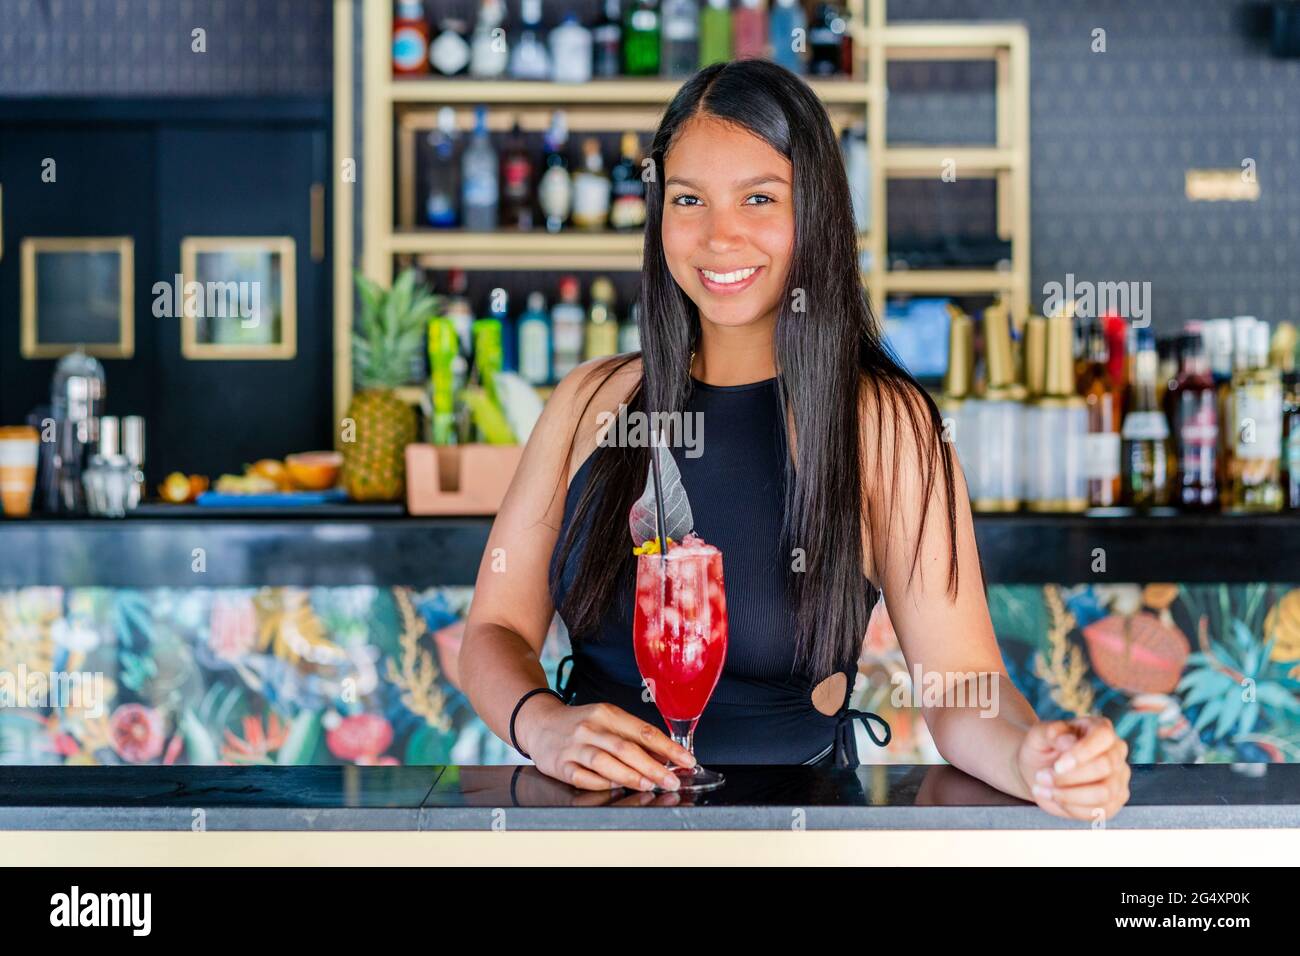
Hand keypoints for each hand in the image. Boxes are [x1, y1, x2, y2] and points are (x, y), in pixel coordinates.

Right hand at [517, 697, 694, 792]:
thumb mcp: (607, 720)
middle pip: (626, 748)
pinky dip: (601, 784)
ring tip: (648, 785)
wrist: (539, 722)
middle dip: (653, 767)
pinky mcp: (560, 764)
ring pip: (605, 763)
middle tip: (672, 780)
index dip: (668, 747)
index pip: (643, 731)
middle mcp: (591, 728)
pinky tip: (614, 788)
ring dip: (630, 776)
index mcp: (607, 713)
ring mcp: (574, 746)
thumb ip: (632, 736)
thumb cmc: (580, 724)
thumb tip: (665, 757)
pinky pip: (583, 778)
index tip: (686, 760)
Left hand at [1017, 715, 1129, 821]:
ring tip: (1043, 788)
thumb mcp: (1038, 734)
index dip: (1082, 753)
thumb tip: (1070, 742)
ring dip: (1068, 795)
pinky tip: (1054, 798)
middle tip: (1041, 776)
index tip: (1057, 766)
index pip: (1103, 737)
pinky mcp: (1113, 803)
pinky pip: (1098, 812)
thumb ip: (1051, 732)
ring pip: (1103, 794)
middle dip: (1068, 777)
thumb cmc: (1042, 747)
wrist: (1039, 769)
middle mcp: (1116, 752)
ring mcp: (1118, 779)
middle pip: (1104, 767)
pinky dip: (1071, 808)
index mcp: (1100, 728)